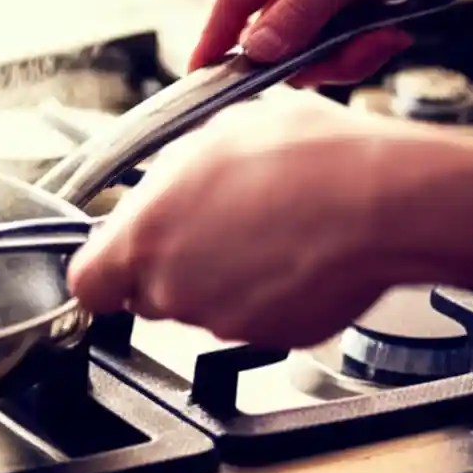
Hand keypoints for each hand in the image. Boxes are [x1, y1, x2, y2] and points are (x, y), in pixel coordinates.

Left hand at [64, 95, 461, 348]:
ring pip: (200, 307)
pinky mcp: (266, 337)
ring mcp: (219, 319)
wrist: (383, 201)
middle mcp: (172, 288)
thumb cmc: (304, 159)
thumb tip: (162, 185)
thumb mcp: (215, 135)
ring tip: (263, 233)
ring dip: (221, 279)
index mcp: (143, 237)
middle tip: (213, 230)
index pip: (88, 285)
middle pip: (147, 295)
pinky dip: (264, 296)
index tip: (120, 263)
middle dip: (171, 269)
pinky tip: (290, 256)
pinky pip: (251, 318)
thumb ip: (168, 176)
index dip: (105, 274)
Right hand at [189, 0, 472, 85]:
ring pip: (308, 51)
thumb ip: (301, 10)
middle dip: (304, 58)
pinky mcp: (358, 8)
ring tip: (379, 39)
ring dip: (343, 57)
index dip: (213, 42)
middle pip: (271, 37)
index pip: (230, 2)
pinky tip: (394, 33)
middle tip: (334, 59)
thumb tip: (258, 50)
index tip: (201, 80)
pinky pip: (343, 49)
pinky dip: (366, 51)